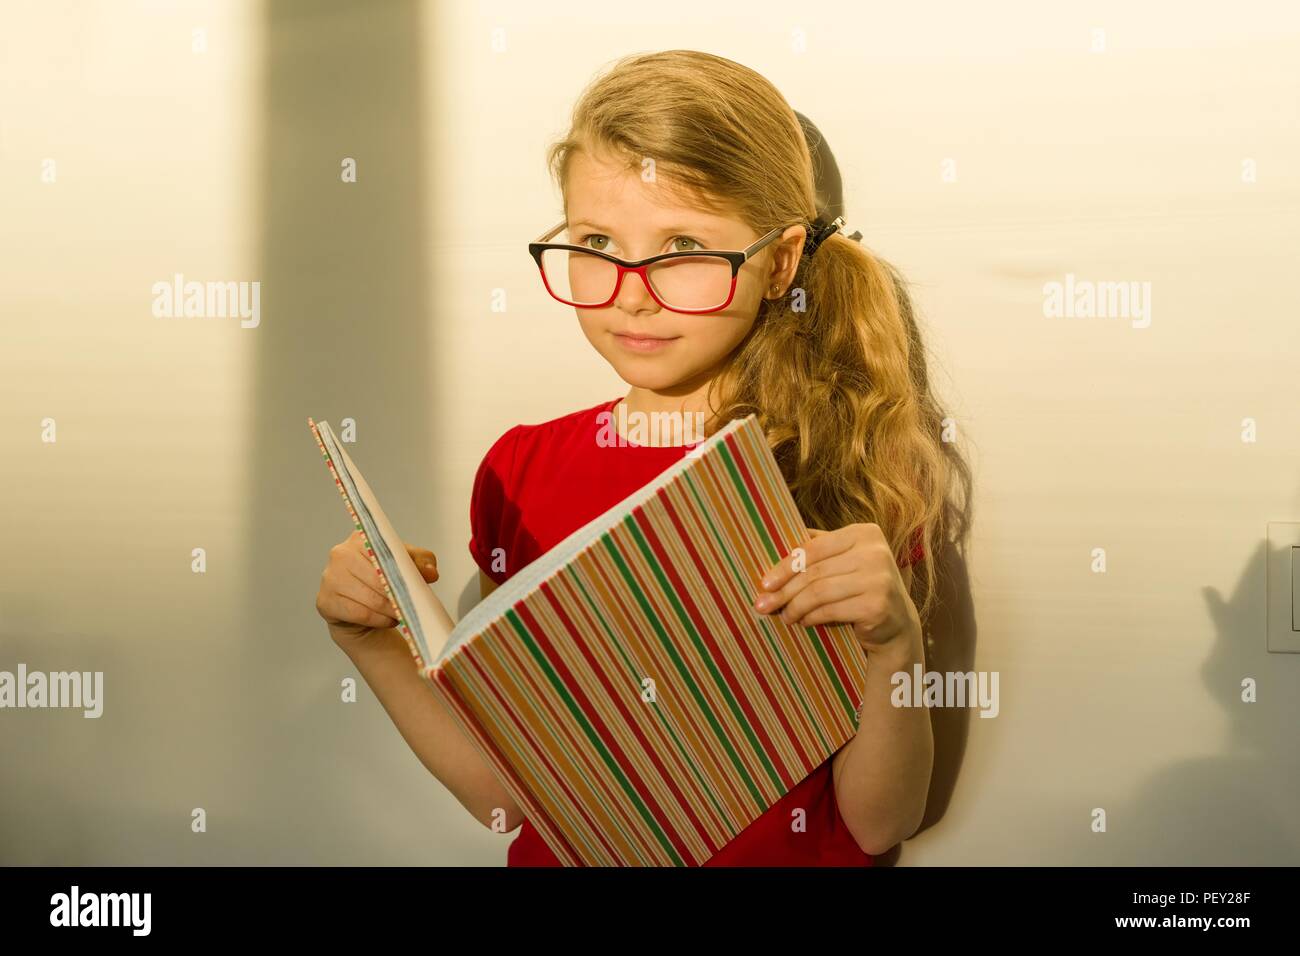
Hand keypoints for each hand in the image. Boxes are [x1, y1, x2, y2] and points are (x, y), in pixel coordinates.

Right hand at [315, 530, 438, 645]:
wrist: (358, 608)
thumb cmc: (381, 580)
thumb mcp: (405, 566)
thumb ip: (421, 562)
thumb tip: (431, 572)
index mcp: (359, 538)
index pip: (385, 554)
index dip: (404, 571)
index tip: (418, 583)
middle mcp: (340, 554)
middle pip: (378, 578)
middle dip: (398, 595)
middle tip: (410, 604)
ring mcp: (329, 578)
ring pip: (370, 599)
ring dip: (391, 610)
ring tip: (400, 613)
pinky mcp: (324, 601)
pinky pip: (359, 613)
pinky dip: (378, 620)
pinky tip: (386, 620)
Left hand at [751, 523, 920, 655]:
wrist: (896, 623)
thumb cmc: (862, 586)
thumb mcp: (845, 559)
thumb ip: (820, 546)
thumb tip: (776, 538)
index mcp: (865, 533)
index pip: (814, 548)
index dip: (785, 566)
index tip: (765, 582)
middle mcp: (875, 552)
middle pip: (815, 572)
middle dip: (785, 590)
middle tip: (764, 604)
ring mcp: (879, 579)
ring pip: (820, 592)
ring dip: (796, 606)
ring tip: (784, 616)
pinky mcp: (878, 605)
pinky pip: (831, 610)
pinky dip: (812, 617)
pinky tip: (804, 621)